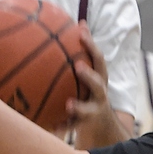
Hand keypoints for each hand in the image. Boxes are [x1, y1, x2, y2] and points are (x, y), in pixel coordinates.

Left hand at [67, 25, 127, 148]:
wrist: (102, 125)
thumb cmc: (88, 91)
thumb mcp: (85, 73)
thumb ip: (76, 53)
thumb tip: (64, 26)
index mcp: (99, 77)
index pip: (97, 58)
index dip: (90, 44)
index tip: (81, 30)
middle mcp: (99, 93)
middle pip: (98, 83)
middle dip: (89, 75)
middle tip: (78, 66)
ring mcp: (94, 111)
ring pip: (88, 109)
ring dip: (79, 107)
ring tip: (69, 104)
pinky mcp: (84, 126)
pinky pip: (72, 127)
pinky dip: (61, 126)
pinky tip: (50, 127)